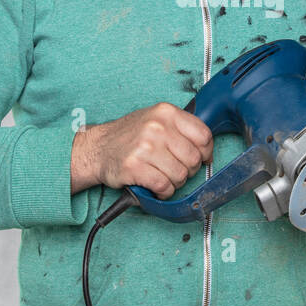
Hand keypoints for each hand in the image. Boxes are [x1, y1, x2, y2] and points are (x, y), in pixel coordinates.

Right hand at [72, 102, 213, 198]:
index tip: (200, 158)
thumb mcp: (156, 120)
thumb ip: (181, 129)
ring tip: (162, 176)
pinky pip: (164, 186)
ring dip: (174, 183)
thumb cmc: (130, 137)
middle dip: (188, 170)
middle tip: (174, 169)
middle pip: (193, 159)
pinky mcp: (135, 167)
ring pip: (180, 175)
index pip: (204, 135)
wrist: (97, 148)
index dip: (205, 152)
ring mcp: (145, 146)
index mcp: (166, 112)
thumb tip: (207, 150)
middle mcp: (157, 127)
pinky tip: (155, 187)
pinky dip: (163, 192)